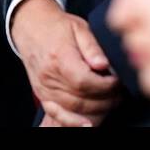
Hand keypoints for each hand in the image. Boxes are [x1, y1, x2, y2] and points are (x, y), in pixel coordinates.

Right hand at [11, 0, 119, 126]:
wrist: (31, 26)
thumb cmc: (57, 26)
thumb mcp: (79, 27)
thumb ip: (92, 47)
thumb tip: (103, 65)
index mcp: (59, 57)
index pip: (85, 82)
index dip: (105, 86)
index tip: (117, 81)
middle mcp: (49, 76)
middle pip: (80, 100)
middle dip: (104, 100)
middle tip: (118, 93)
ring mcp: (44, 87)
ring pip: (72, 109)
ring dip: (94, 111)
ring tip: (109, 102)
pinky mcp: (42, 94)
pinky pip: (57, 113)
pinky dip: (72, 121)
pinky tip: (86, 124)